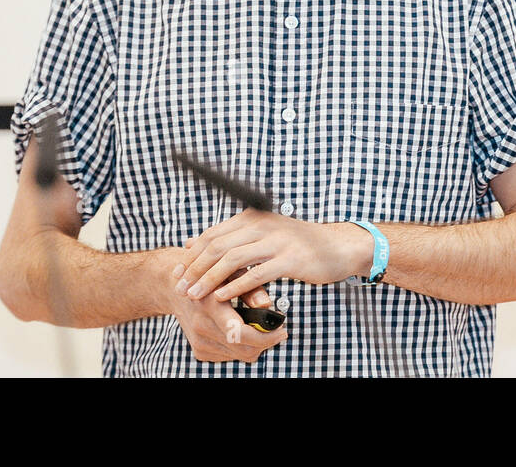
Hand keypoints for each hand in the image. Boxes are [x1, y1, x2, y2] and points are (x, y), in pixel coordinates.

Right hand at [168, 256, 286, 363]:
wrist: (175, 286)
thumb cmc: (208, 273)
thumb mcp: (230, 271)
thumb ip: (249, 286)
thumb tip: (266, 303)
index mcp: (208, 303)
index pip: (238, 332)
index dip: (264, 335)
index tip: (282, 331)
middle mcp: (201, 325)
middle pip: (242, 348)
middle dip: (266, 342)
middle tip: (279, 331)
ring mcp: (198, 340)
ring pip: (238, 355)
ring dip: (255, 345)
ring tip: (262, 328)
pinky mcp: (198, 350)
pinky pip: (229, 355)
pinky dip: (241, 347)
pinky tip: (243, 330)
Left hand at [172, 210, 371, 302]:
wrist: (337, 246)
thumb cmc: (299, 244)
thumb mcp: (265, 234)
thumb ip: (233, 238)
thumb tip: (195, 242)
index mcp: (253, 217)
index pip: (213, 234)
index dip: (192, 254)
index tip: (178, 271)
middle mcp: (262, 225)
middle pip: (218, 245)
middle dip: (195, 268)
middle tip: (181, 286)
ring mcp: (277, 241)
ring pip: (233, 259)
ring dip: (210, 279)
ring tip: (195, 294)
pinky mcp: (290, 260)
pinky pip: (256, 274)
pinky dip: (235, 286)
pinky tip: (222, 297)